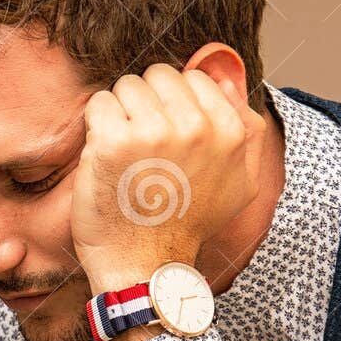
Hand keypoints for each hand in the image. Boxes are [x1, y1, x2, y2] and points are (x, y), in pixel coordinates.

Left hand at [70, 64, 266, 292]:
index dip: (173, 103)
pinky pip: (99, 104)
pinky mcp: (113, 142)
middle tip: (142, 144)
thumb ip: (245, 132)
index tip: (166, 136)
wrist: (145, 264)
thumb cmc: (187, 225)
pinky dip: (95, 126)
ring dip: (119, 113)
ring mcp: (153, 133)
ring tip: (125, 152)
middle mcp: (195, 128)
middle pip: (158, 76)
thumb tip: (226, 82)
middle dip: (145, 103)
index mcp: (228, 132)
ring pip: (126, 86)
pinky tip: (106, 156)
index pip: (192, 78)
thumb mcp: (240, 185)